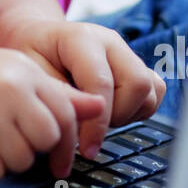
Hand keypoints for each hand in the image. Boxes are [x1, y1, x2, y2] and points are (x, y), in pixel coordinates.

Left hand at [0, 13, 165, 159]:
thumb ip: (58, 97)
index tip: (86, 150)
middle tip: (91, 128)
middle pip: (137, 83)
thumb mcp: (32, 75)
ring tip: (97, 119)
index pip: (101, 83)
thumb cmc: (32, 57)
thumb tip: (81, 126)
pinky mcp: (137, 65)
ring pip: (150, 90)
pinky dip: (138, 110)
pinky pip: (155, 92)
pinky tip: (111, 113)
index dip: (96, 123)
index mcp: (81, 38)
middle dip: (117, 116)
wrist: (37, 40)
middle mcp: (110, 41)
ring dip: (128, 115)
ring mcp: (127, 52)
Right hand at [0, 48, 107, 183]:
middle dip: (34, 151)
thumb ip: (53, 92)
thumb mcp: (5, 76)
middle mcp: (9, 86)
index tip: (61, 162)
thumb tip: (98, 106)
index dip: (67, 142)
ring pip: (24, 159)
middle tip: (9, 146)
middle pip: (49, 138)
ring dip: (5, 160)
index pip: (66, 112)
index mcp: (21, 68)